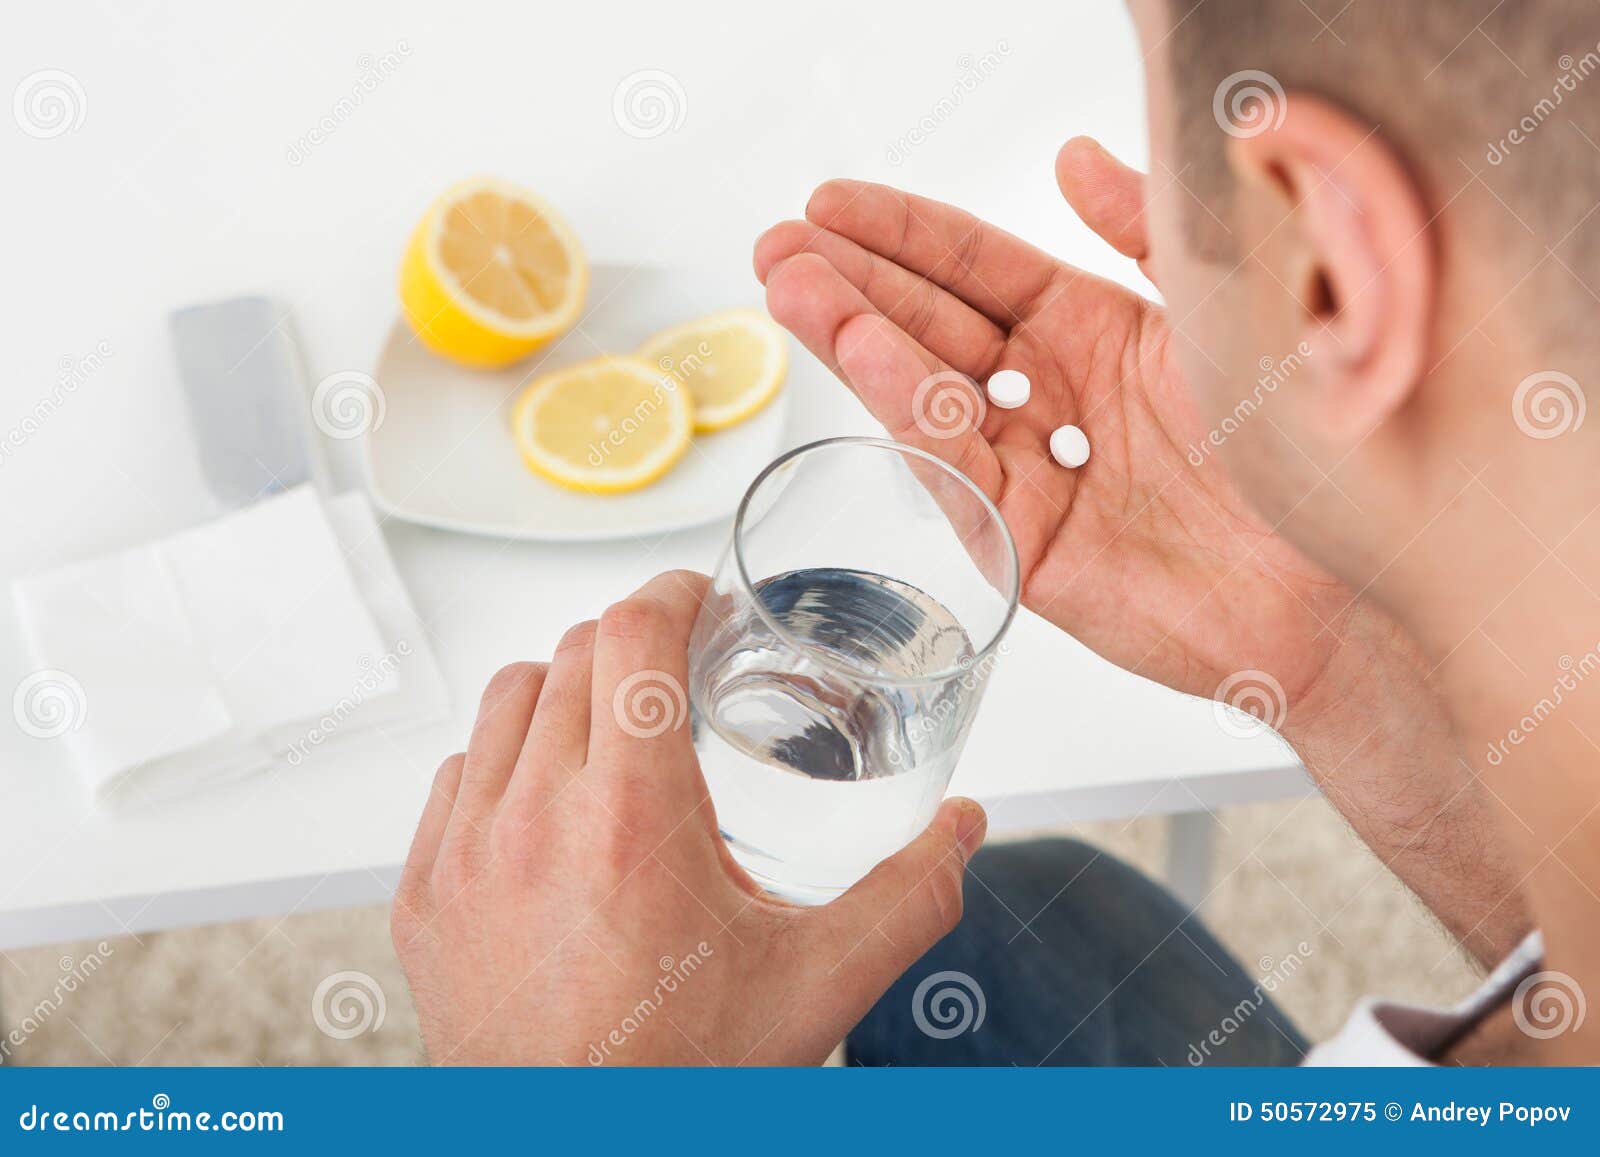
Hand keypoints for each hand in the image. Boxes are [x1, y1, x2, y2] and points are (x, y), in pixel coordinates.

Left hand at [390, 571, 987, 1064]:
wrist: (574, 1156)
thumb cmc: (677, 1077)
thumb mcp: (817, 984)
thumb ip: (906, 895)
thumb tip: (961, 830)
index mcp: (630, 819)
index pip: (632, 636)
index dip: (671, 593)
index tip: (697, 600)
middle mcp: (531, 818)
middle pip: (573, 655)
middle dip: (633, 644)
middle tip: (677, 675)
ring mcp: (465, 854)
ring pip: (506, 701)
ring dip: (565, 692)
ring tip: (614, 735)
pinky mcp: (425, 894)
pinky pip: (453, 775)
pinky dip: (502, 761)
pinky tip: (546, 804)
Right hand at [756, 139, 1351, 711]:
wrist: (1341, 586)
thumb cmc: (1299, 450)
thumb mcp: (1217, 309)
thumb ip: (1143, 231)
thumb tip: (1072, 157)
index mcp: (1092, 333)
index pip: (977, 269)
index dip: (906, 233)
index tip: (834, 200)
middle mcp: (1050, 398)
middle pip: (931, 326)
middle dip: (851, 281)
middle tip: (779, 245)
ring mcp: (1031, 471)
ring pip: (924, 393)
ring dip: (853, 336)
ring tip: (789, 286)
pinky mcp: (1024, 543)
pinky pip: (955, 468)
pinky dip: (907, 409)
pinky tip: (862, 354)